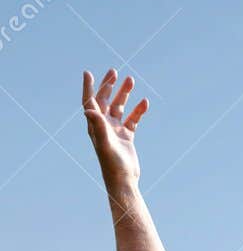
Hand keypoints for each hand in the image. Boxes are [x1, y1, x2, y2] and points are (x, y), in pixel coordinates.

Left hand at [82, 68, 148, 188]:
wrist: (123, 179)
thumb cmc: (112, 164)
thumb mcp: (105, 143)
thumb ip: (98, 125)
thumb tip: (88, 109)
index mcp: (95, 125)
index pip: (90, 102)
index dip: (89, 87)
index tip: (88, 73)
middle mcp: (104, 125)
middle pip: (104, 101)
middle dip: (108, 86)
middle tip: (113, 71)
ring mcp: (116, 130)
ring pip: (120, 107)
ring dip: (125, 94)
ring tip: (131, 80)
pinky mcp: (127, 136)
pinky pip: (133, 119)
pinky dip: (138, 110)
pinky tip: (145, 102)